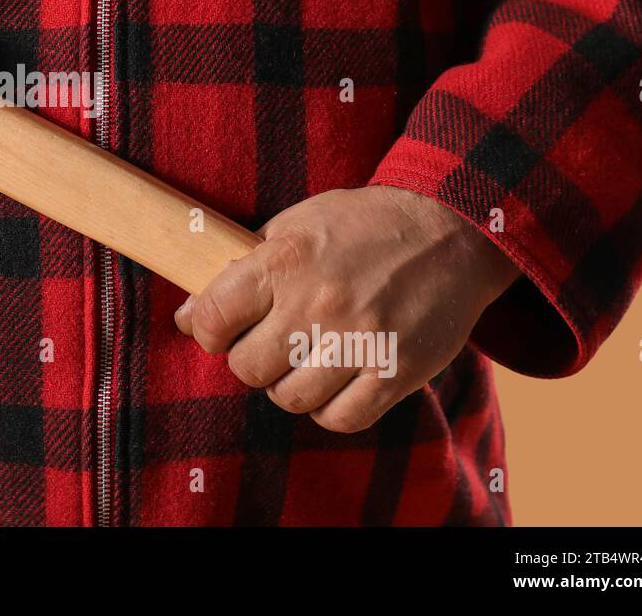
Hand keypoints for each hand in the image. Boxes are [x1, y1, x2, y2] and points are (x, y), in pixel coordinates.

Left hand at [175, 186, 519, 432]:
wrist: (451, 229)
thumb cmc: (364, 225)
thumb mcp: (296, 223)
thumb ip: (244, 266)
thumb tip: (190, 315)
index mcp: (287, 261)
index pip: (213, 317)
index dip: (205, 329)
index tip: (216, 328)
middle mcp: (319, 303)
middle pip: (248, 367)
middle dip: (250, 359)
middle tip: (267, 343)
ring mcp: (360, 341)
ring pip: (290, 399)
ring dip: (288, 385)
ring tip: (302, 362)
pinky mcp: (397, 371)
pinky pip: (340, 418)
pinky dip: (329, 408)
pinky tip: (335, 382)